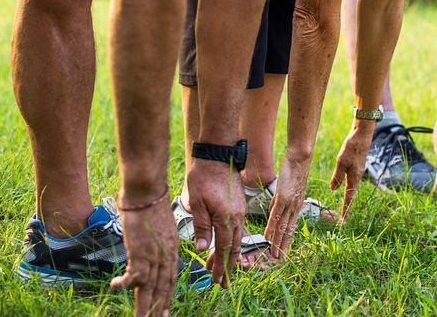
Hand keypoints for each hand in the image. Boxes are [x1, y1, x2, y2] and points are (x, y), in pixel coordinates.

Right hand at [110, 194, 177, 316]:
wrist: (147, 193)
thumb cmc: (151, 207)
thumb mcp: (162, 228)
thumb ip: (159, 243)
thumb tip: (151, 252)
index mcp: (171, 250)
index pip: (170, 278)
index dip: (167, 295)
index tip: (164, 310)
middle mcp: (165, 255)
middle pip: (162, 287)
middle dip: (158, 307)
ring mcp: (153, 255)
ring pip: (149, 287)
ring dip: (144, 306)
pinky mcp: (139, 251)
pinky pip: (132, 273)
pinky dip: (124, 283)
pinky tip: (115, 287)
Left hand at [185, 158, 247, 283]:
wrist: (217, 154)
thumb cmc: (204, 176)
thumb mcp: (197, 202)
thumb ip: (202, 226)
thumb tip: (204, 248)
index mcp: (227, 218)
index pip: (225, 249)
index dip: (222, 266)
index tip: (218, 280)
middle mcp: (237, 216)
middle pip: (234, 247)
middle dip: (228, 266)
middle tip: (222, 282)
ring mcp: (240, 210)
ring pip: (237, 238)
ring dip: (229, 254)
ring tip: (220, 266)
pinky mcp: (238, 204)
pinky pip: (237, 228)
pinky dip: (231, 240)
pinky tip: (225, 244)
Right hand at [265, 152, 311, 259]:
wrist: (300, 159)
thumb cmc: (294, 171)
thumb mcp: (286, 190)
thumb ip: (279, 201)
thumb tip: (272, 210)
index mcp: (296, 207)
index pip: (290, 228)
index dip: (286, 241)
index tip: (283, 253)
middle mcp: (294, 208)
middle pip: (287, 231)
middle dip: (283, 247)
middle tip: (278, 260)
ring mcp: (289, 204)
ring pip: (282, 227)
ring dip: (277, 242)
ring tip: (274, 255)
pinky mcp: (284, 198)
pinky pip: (276, 215)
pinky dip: (272, 227)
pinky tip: (268, 237)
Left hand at [329, 124, 373, 218]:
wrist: (362, 135)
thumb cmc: (352, 148)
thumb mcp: (341, 162)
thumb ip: (337, 177)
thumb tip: (332, 190)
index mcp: (354, 178)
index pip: (349, 198)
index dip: (345, 209)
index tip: (343, 221)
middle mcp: (357, 177)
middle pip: (351, 196)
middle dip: (345, 207)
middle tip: (339, 216)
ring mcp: (358, 172)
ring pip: (351, 189)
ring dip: (347, 199)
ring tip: (341, 207)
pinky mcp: (357, 167)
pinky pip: (351, 182)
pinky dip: (347, 189)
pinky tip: (343, 189)